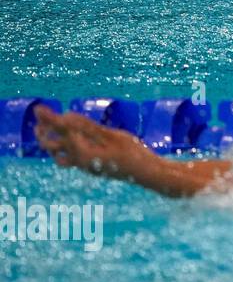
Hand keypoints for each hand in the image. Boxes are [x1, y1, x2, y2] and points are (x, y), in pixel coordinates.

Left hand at [33, 106, 151, 176]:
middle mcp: (79, 160)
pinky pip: (68, 159)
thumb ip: (88, 127)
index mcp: (82, 151)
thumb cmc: (132, 153)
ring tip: (45, 132)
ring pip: (58, 155)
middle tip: (39, 118)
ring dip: (50, 143)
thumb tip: (66, 117)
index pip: (61, 131)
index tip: (38, 108)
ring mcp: (84, 166)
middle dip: (43, 132)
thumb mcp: (112, 136)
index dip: (49, 118)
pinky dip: (61, 149)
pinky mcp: (90, 167)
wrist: (145, 174)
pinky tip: (67, 144)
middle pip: (52, 146)